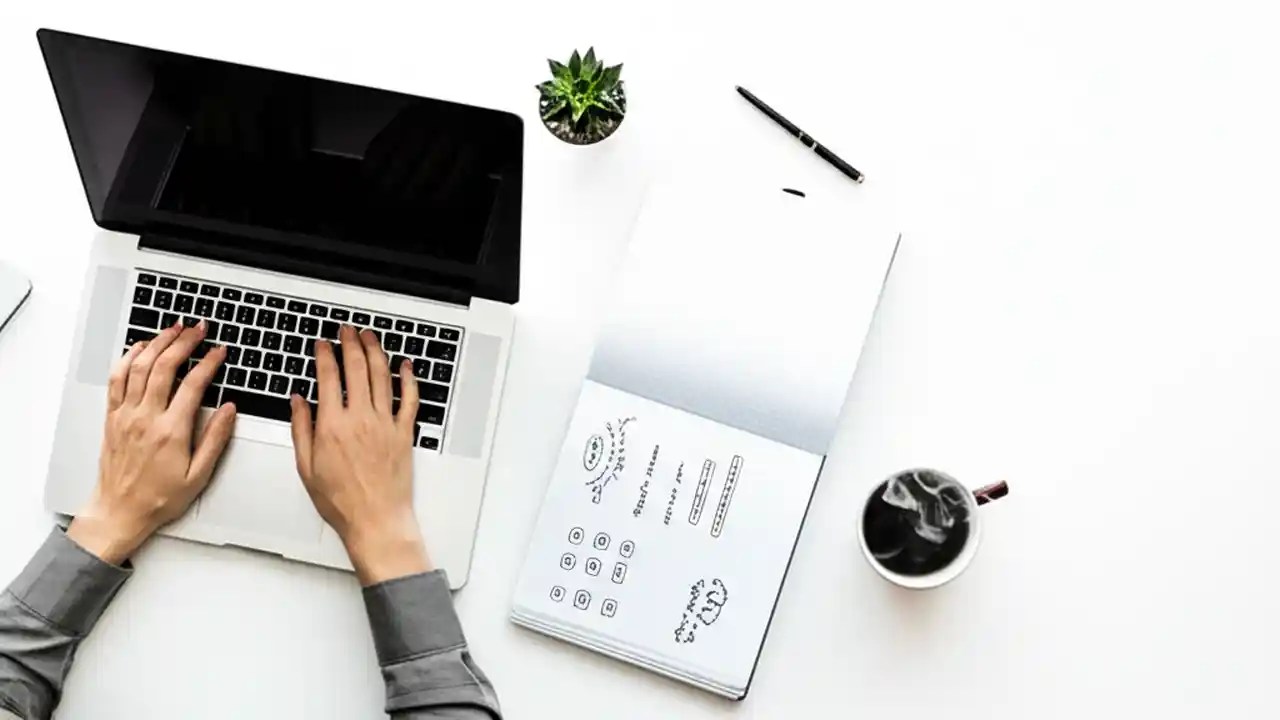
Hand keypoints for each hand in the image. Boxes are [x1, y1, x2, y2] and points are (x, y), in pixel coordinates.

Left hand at [68, 321, 236, 564]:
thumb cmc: (159, 498)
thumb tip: (228, 410)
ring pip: (140, 367)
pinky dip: (128, 358)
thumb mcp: (198, 475)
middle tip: (198, 329)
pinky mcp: (112, 417)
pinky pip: (117, 379)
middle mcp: (146, 418)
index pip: (193, 384)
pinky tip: (140, 348)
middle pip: (164, 367)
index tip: (219, 351)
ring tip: (173, 329)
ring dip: (157, 343)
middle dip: (184, 342)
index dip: (209, 362)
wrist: (120, 511)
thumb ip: (215, 439)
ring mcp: (126, 415)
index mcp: (171, 431)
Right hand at [289, 325, 429, 584]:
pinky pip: (410, 399)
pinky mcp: (404, 433)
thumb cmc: (341, 501)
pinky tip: (406, 366)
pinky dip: (409, 379)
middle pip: (357, 369)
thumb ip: (301, 429)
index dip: (325, 354)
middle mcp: (360, 419)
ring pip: (383, 376)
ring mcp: (385, 424)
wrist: (375, 520)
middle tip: (348, 330)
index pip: (328, 377)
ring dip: (376, 352)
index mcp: (332, 426)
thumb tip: (298, 400)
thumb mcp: (306, 467)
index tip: (323, 343)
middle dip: (351, 343)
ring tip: (370, 337)